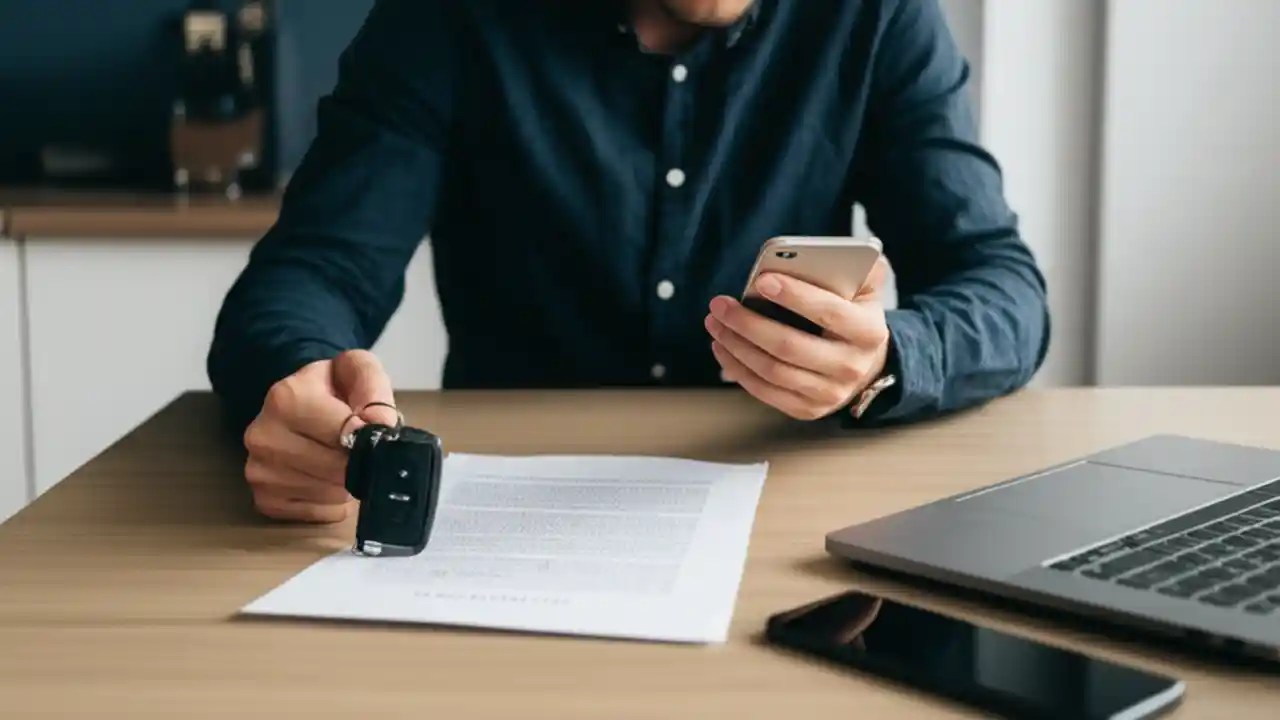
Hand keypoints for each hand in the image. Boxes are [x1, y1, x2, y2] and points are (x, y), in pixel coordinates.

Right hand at [242, 349, 399, 522]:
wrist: (298, 402)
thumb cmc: (332, 388)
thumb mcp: (356, 371)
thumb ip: (374, 389)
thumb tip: (381, 426)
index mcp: (286, 398)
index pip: (344, 433)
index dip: (370, 437)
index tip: (377, 433)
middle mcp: (264, 436)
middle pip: (338, 468)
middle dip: (360, 462)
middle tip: (361, 448)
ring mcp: (259, 472)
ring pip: (331, 494)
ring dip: (349, 483)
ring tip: (343, 459)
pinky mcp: (265, 500)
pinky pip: (319, 514)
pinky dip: (334, 502)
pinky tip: (329, 479)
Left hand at [705, 259, 891, 420]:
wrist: (865, 362)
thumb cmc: (854, 314)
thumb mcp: (865, 287)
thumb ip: (854, 265)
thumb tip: (821, 254)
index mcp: (868, 331)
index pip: (829, 313)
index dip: (794, 296)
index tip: (761, 280)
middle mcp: (851, 367)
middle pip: (790, 346)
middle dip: (748, 323)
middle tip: (720, 304)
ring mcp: (829, 393)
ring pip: (772, 370)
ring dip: (736, 345)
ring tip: (715, 322)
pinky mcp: (807, 409)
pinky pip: (764, 391)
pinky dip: (737, 369)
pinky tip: (722, 346)